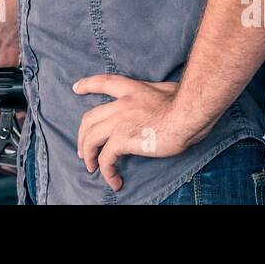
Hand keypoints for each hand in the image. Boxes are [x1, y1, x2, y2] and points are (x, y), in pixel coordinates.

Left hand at [73, 75, 206, 191]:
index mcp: (132, 89)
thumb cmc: (186, 102)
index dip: (88, 85)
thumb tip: (163, 98)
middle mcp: (120, 103)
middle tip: (83, 149)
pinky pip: (106, 158)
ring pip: (91, 138)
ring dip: (87, 154)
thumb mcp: (166, 89)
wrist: (188, 113)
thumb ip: (156, 93)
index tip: (76, 88)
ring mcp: (119, 121)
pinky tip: (114, 181)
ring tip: (91, 167)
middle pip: (90, 118)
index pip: (104, 83)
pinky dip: (106, 171)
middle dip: (82, 134)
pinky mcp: (122, 139)